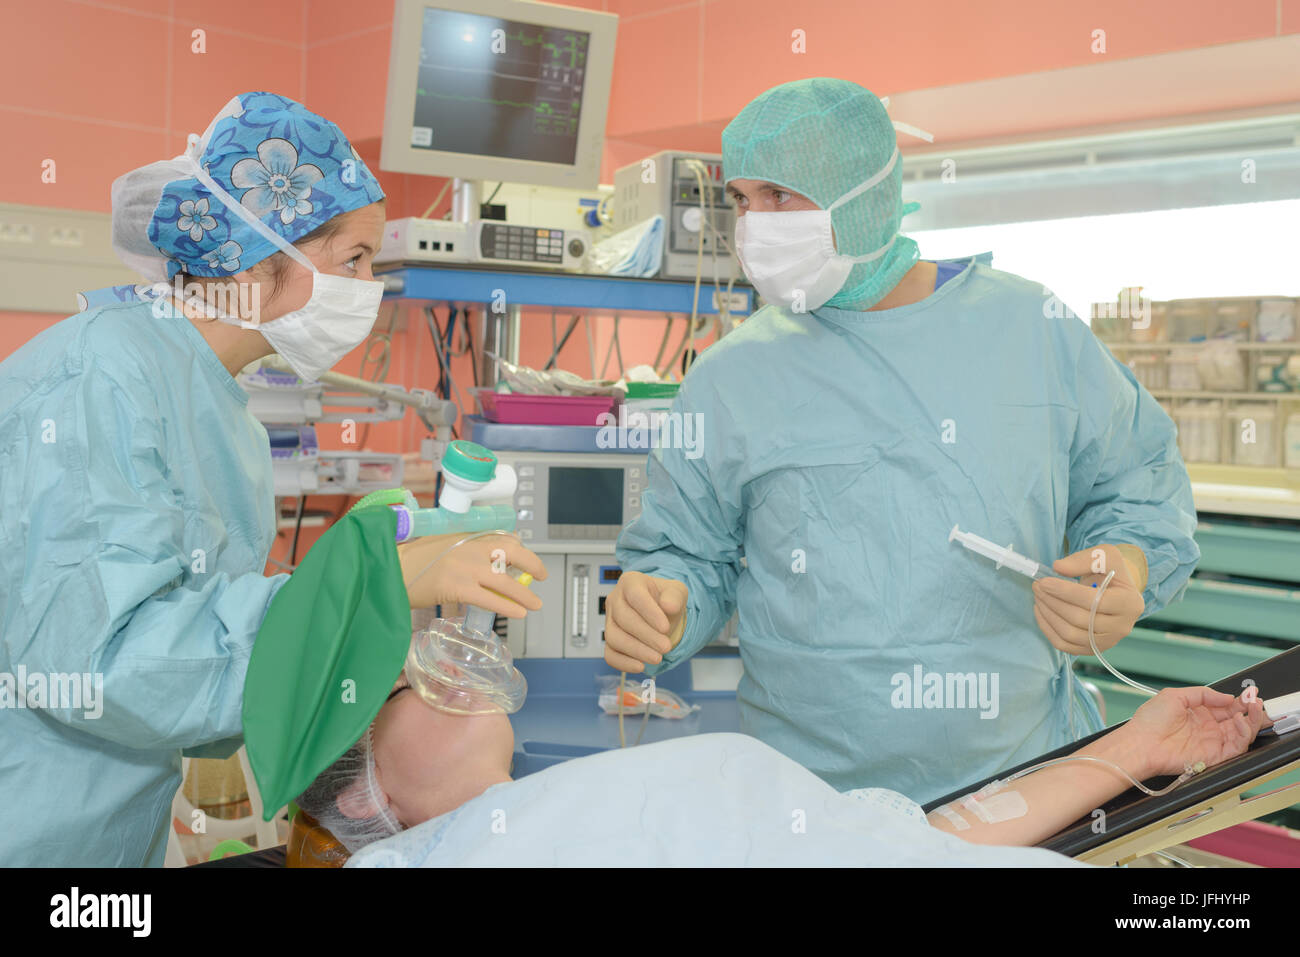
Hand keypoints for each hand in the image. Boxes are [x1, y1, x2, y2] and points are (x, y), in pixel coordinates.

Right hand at [399, 533, 546, 616]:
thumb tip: (489, 565)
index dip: (520, 548)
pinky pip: (490, 599)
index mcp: (466, 535)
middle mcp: (469, 547)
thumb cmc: (412, 561)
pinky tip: (518, 613)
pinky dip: (508, 607)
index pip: (503, 537)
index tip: (526, 557)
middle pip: (512, 553)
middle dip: (532, 564)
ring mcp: (465, 567)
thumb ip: (464, 550)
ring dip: (524, 594)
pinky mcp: (458, 587)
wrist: (391, 570)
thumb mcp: (442, 545)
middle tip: (541, 575)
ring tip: (535, 605)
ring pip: (505, 581)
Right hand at [603, 570, 687, 672]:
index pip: (635, 595)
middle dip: (646, 635)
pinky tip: (641, 666)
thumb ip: (674, 596)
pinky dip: (624, 663)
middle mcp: (615, 600)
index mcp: (631, 582)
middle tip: (666, 647)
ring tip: (657, 658)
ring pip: (614, 637)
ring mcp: (610, 621)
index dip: (649, 612)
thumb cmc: (666, 600)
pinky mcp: (610, 641)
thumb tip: (669, 606)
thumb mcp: (677, 592)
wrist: (661, 614)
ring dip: (636, 650)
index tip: (665, 628)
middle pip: (623, 618)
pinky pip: (610, 654)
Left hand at [1032, 544, 1144, 654]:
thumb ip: (1082, 560)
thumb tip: (1058, 567)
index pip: (1093, 602)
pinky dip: (1048, 629)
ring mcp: (1108, 641)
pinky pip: (1065, 645)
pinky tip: (1040, 612)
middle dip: (1052, 602)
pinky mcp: (1093, 649)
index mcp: (1129, 603)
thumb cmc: (1109, 572)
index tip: (1044, 581)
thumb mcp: (1103, 556)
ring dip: (1048, 615)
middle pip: (1080, 620)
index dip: (1065, 592)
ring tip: (1038, 597)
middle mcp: (1122, 627)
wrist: (1117, 590)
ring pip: (1070, 635)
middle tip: (1037, 586)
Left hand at [1126, 687, 1270, 778]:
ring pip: (1242, 733)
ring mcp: (1213, 742)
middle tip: (1256, 701)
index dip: (1240, 700)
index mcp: (1199, 714)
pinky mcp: (1215, 756)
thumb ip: (1202, 694)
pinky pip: (1237, 746)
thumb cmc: (1150, 721)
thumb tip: (1227, 697)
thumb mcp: (1175, 696)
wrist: (1141, 744)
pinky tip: (1239, 721)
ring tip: (1254, 708)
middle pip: (1239, 720)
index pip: (1227, 707)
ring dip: (1253, 720)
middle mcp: (1208, 729)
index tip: (1249, 692)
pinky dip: (1243, 734)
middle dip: (1251, 710)